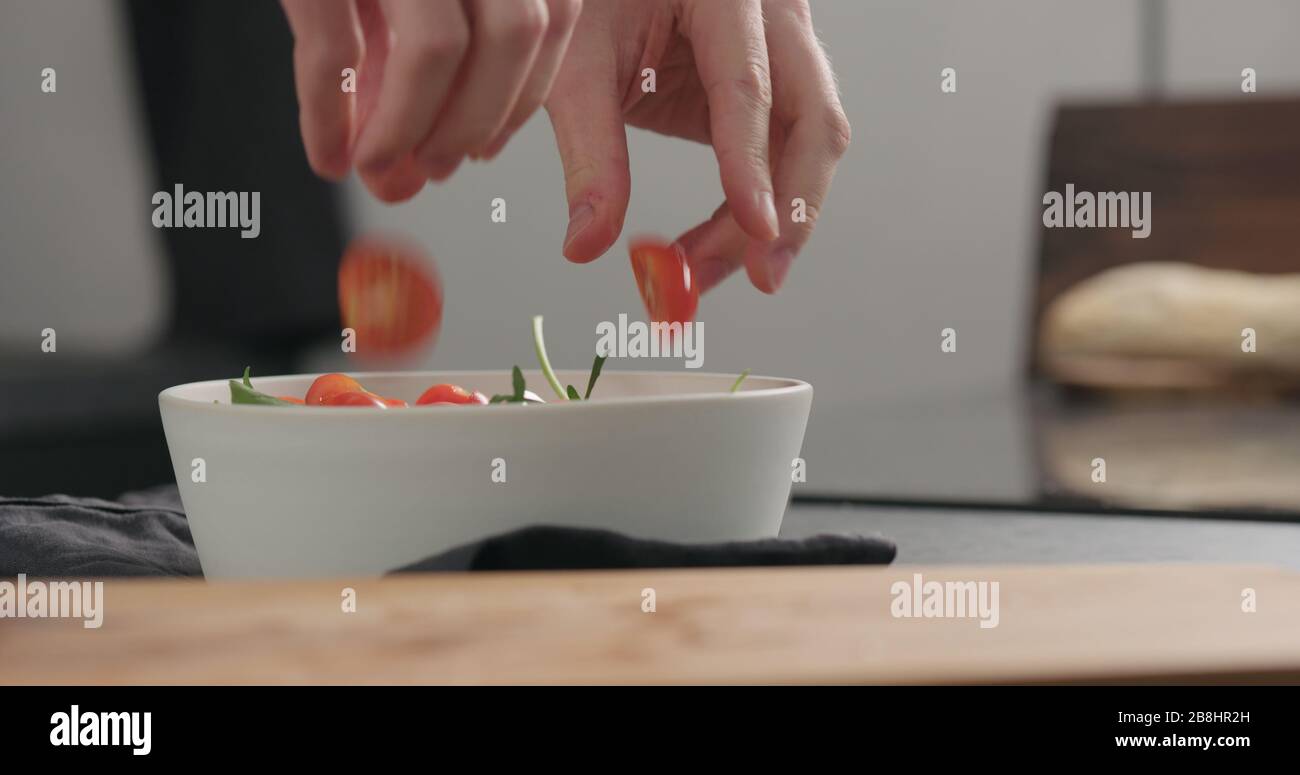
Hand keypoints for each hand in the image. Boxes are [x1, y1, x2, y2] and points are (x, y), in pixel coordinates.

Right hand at [281, 0, 580, 201]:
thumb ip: (407, 62)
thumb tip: (409, 179)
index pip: (552, 16)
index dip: (524, 94)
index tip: (487, 146)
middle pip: (513, 36)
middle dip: (478, 120)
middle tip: (436, 168)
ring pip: (437, 49)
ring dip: (411, 128)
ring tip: (380, 167)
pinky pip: (332, 47)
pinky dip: (328, 115)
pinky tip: (326, 154)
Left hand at [546, 0, 850, 292]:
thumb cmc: (595, 2)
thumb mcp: (577, 67)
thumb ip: (588, 156)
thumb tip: (586, 244)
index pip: (750, 86)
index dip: (753, 163)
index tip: (754, 227)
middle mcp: (772, 18)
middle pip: (813, 120)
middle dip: (791, 210)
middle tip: (760, 276)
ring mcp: (783, 52)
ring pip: (810, 148)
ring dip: (772, 224)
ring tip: (703, 272)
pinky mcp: (774, 91)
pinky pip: (784, 158)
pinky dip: (753, 212)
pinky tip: (713, 248)